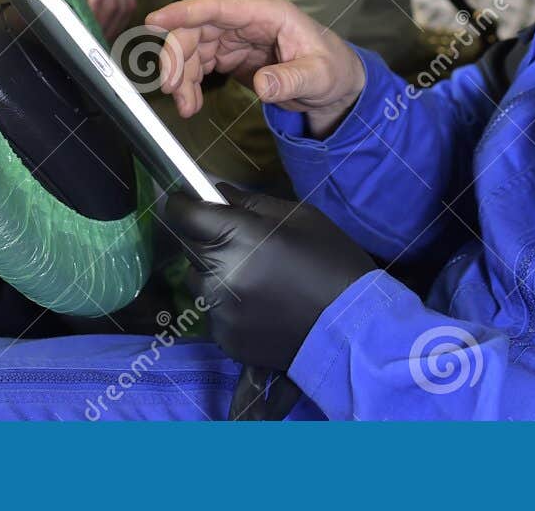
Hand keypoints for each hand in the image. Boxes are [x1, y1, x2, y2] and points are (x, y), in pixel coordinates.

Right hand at [147, 0, 365, 137]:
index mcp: (267, 12)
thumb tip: (263, 84)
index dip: (184, 11)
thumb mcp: (319, 77)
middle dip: (177, 57)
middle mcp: (246, 19)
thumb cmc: (331, 70)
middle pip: (196, 28)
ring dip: (181, 76)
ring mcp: (235, 35)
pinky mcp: (230, 53)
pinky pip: (198, 63)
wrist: (332, 83)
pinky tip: (192, 103)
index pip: (218, 6)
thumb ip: (292, 80)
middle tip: (172, 89)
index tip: (155, 20)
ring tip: (186, 107)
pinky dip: (189, 83)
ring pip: (192, 47)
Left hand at [164, 186, 377, 371]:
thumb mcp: (299, 217)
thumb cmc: (330, 262)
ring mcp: (218, 311)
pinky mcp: (224, 339)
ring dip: (215, 274)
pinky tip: (261, 306)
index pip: (183, 214)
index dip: (183, 205)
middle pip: (189, 248)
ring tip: (253, 279)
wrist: (351, 328)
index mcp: (236, 237)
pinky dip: (228, 306)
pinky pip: (214, 312)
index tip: (187, 202)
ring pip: (198, 282)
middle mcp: (218, 274)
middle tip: (239, 243)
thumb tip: (219, 194)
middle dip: (206, 240)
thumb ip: (252, 204)